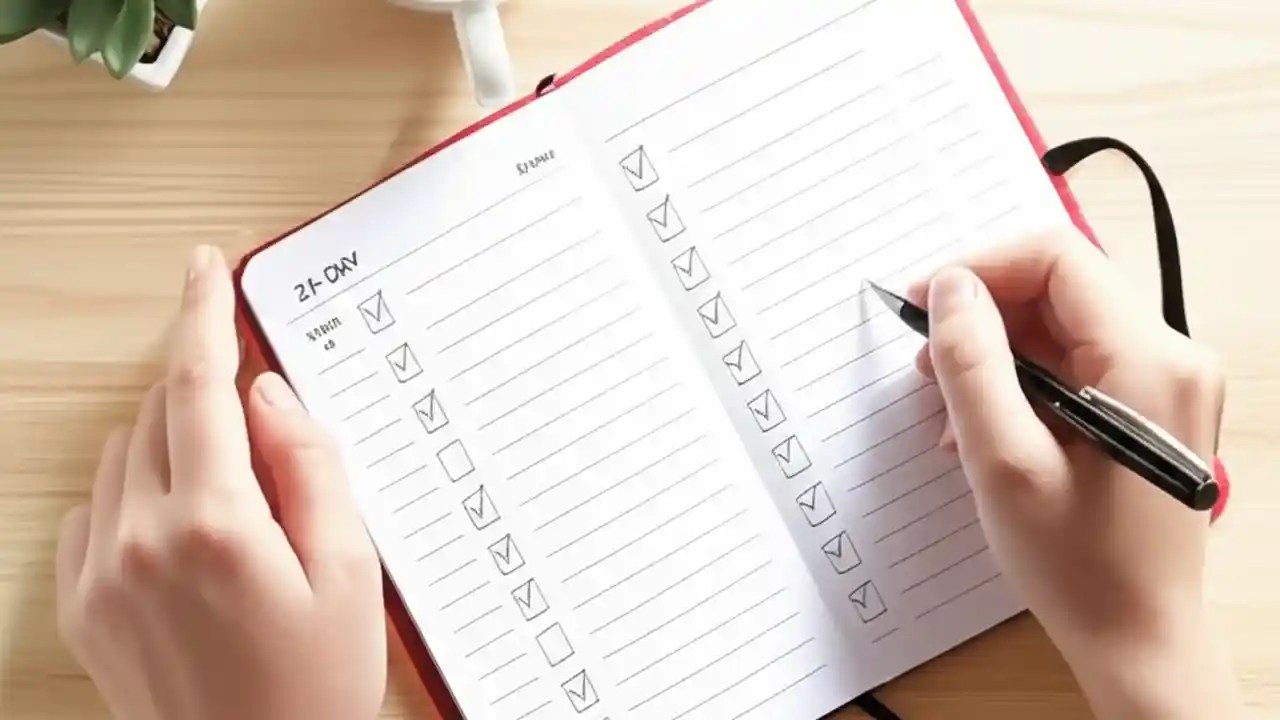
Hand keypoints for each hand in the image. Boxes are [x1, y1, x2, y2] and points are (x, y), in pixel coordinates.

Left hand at [55, 246, 385, 719]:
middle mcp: (142, 543)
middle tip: (266, 438)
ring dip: (174, 443)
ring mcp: (101, 576)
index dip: (203, 316)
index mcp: (216, 527)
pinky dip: (137, 491)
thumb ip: (313, 468)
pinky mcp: (82, 605)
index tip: (203, 268)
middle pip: (161, 413)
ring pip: (124, 455)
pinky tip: (187, 531)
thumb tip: (270, 396)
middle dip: (207, 396)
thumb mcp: (350, 573)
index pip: (199, 389)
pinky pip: (94, 508)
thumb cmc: (316, 685)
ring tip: (237, 502)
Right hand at [909, 228, 1240, 719]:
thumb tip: (950, 287)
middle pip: (1059, 291)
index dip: (980, 267)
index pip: (1058, 258)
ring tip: (949, 413)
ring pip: (1062, 328)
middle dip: (983, 317)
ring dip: (995, 356)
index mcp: (1149, 359)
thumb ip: (972, 362)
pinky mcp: (1148, 409)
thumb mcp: (1003, 459)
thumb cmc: (1078, 564)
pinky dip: (1021, 384)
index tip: (924, 302)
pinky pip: (1075, 365)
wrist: (1137, 639)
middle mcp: (1171, 358)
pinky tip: (983, 429)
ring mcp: (1164, 384)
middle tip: (927, 365)